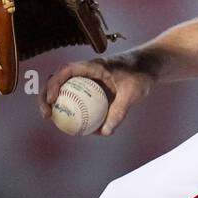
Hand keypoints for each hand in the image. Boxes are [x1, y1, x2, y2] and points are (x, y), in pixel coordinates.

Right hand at [40, 51, 157, 135]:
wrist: (150, 66)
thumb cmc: (142, 74)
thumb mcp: (133, 93)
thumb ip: (119, 111)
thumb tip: (105, 132)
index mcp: (94, 66)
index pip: (67, 70)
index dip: (55, 83)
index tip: (52, 100)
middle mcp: (86, 71)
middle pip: (58, 79)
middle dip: (46, 95)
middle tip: (47, 115)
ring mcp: (88, 79)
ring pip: (65, 88)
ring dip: (56, 103)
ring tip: (54, 121)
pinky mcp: (93, 88)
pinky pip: (78, 98)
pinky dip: (73, 109)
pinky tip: (74, 127)